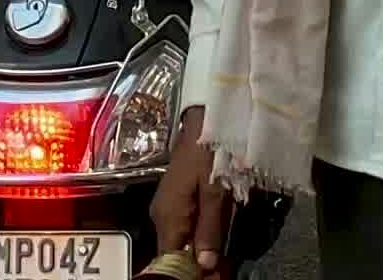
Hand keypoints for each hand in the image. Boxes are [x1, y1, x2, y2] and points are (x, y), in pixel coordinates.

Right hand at [153, 111, 235, 279]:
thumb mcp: (216, 191)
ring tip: (219, 258)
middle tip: (221, 268)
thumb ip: (210, 229)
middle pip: (173, 252)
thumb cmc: (211, 151)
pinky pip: (182, 228)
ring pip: (178, 241)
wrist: (204, 119)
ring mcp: (166, 207)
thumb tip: (205, 264)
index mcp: (168, 215)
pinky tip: (212, 239)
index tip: (213, 276)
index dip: (189, 272)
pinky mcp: (174, 201)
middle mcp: (161, 215)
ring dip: (196, 251)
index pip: (170, 259)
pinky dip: (196, 237)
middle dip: (195, 263)